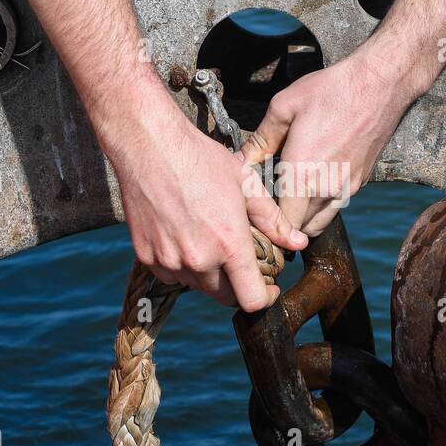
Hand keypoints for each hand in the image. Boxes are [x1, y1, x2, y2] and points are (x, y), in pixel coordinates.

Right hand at [110, 101, 306, 310]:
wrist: (149, 146)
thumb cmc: (201, 159)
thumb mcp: (246, 184)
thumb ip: (273, 220)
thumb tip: (299, 242)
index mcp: (228, 243)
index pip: (251, 299)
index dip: (265, 297)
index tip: (268, 286)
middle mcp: (198, 259)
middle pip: (224, 296)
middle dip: (236, 284)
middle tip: (239, 260)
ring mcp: (169, 260)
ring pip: (196, 285)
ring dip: (208, 274)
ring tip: (209, 241)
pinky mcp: (146, 256)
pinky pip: (171, 275)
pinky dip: (181, 265)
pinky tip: (185, 237)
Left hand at [241, 50, 417, 236]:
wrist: (379, 85)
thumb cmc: (331, 91)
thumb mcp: (284, 107)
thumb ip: (260, 139)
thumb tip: (241, 160)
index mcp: (302, 173)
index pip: (282, 222)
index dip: (267, 224)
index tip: (256, 215)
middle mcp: (326, 188)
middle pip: (298, 228)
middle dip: (282, 222)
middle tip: (267, 206)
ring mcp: (346, 188)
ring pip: (318, 223)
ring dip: (302, 219)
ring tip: (288, 200)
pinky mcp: (360, 182)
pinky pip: (334, 208)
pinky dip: (320, 208)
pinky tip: (311, 186)